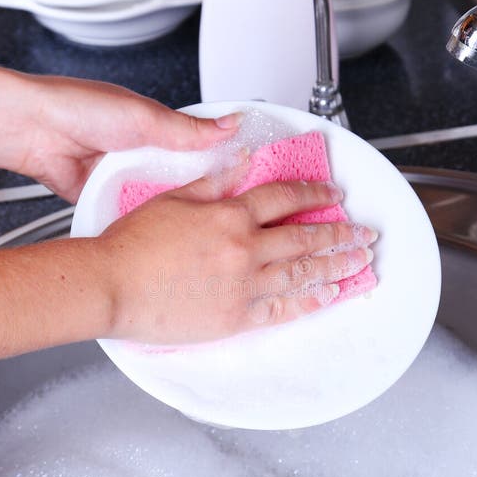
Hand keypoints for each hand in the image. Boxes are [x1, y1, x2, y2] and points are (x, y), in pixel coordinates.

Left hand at [0, 64, 237, 201]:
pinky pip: (133, 214)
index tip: (245, 178)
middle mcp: (145, 154)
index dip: (223, 163)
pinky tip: (155, 228)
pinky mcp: (108, 200)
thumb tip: (231, 124)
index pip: (201, 148)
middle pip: (184, 180)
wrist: (34, 131)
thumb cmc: (80, 108)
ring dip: (169, 208)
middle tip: (219, 207)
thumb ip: (189, 129)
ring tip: (189, 220)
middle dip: (198, 192)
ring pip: (161, 200)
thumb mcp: (145, 117)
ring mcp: (127, 179)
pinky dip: (141, 219)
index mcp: (159, 128)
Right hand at [99, 170, 376, 345]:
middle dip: (341, 233)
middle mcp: (244, 249)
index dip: (314, 194)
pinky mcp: (236, 317)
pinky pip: (283, 308)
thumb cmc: (133, 243)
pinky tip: (330, 295)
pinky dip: (310, 301)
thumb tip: (245, 159)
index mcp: (230, 215)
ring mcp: (243, 285)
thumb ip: (216, 179)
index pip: (284, 198)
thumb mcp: (174, 197)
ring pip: (302, 272)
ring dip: (336, 265)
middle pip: (305, 237)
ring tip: (359, 261)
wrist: (111, 286)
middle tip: (364, 233)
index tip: (332, 194)